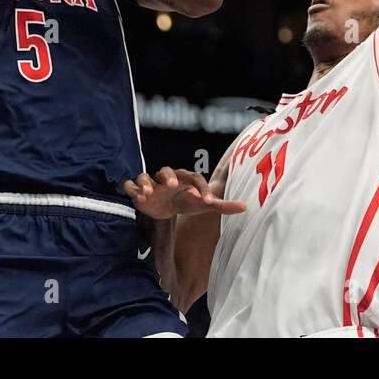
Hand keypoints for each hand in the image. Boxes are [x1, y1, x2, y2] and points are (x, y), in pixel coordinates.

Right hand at [122, 168, 246, 220]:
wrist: (166, 208)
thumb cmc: (187, 202)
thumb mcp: (204, 205)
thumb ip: (223, 206)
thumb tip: (246, 207)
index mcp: (186, 179)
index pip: (195, 178)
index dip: (202, 188)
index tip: (208, 201)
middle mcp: (168, 178)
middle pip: (167, 170)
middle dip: (169, 177)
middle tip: (172, 186)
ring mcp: (152, 184)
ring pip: (146, 176)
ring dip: (147, 183)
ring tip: (149, 193)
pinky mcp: (139, 191)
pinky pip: (131, 185)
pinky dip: (133, 189)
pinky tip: (137, 197)